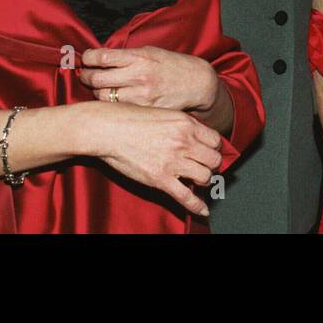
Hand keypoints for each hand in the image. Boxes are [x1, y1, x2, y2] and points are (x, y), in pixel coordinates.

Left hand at [79, 45, 217, 112]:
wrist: (197, 83)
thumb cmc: (173, 65)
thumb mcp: (151, 52)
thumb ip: (128, 56)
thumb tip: (101, 58)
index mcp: (139, 57)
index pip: (102, 57)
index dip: (87, 58)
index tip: (86, 59)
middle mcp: (138, 75)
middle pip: (97, 78)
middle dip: (86, 76)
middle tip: (86, 75)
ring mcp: (141, 95)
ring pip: (104, 96)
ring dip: (97, 92)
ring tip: (100, 88)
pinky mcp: (144, 110)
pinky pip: (118, 108)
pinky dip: (112, 104)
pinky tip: (114, 100)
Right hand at [90, 102, 223, 217]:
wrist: (107, 129)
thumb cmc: (129, 117)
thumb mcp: (163, 112)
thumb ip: (181, 124)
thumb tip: (193, 134)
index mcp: (186, 124)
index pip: (215, 140)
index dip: (213, 148)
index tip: (207, 152)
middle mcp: (184, 142)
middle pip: (214, 160)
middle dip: (211, 165)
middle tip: (203, 166)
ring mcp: (173, 161)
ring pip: (206, 177)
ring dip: (204, 181)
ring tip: (197, 180)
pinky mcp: (160, 179)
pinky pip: (186, 196)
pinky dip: (197, 206)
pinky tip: (203, 210)